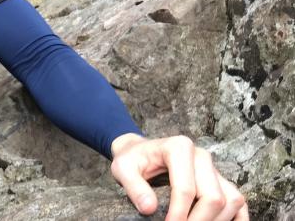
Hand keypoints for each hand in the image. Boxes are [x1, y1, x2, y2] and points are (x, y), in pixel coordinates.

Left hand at [110, 133, 247, 220]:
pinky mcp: (221, 181)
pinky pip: (239, 202)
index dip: (178, 214)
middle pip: (213, 197)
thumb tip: (149, 208)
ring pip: (231, 201)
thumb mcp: (122, 169)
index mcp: (179, 148)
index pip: (185, 189)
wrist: (140, 152)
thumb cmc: (132, 160)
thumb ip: (133, 186)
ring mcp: (215, 168)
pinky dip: (236, 219)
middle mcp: (202, 156)